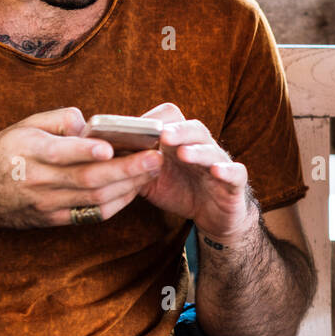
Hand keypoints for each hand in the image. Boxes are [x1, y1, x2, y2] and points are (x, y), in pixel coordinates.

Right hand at [0, 107, 161, 230]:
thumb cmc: (4, 154)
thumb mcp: (23, 127)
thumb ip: (57, 120)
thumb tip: (89, 123)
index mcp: (29, 152)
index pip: (61, 153)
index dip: (86, 150)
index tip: (110, 148)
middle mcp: (39, 181)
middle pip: (87, 178)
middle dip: (126, 169)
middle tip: (156, 157)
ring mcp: (48, 204)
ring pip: (94, 197)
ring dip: (129, 185)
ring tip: (154, 170)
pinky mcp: (55, 220)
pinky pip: (91, 214)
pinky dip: (116, 203)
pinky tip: (135, 189)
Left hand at [133, 102, 256, 241]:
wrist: (214, 215)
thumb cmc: (180, 191)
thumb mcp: (150, 180)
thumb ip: (131, 166)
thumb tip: (99, 156)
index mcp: (178, 143)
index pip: (171, 120)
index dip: (155, 121)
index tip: (135, 128)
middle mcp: (200, 147)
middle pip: (193, 129)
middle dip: (178, 131)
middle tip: (162, 135)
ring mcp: (218, 163)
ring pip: (212, 149)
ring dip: (198, 150)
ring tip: (183, 153)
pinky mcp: (234, 182)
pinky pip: (235, 172)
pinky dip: (227, 170)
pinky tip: (216, 171)